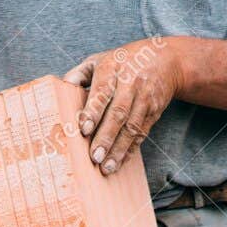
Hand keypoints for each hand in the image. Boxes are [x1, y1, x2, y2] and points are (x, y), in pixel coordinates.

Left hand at [64, 39, 182, 174]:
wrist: (166, 59)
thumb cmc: (124, 62)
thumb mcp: (100, 59)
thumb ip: (78, 74)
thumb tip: (60, 90)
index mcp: (112, 69)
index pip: (102, 91)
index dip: (93, 111)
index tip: (84, 129)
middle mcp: (130, 83)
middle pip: (118, 113)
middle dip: (106, 137)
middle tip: (95, 157)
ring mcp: (144, 98)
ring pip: (132, 127)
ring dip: (119, 149)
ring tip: (106, 167)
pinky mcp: (154, 111)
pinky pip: (142, 133)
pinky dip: (130, 150)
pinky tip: (120, 162)